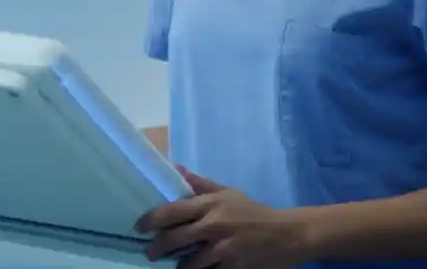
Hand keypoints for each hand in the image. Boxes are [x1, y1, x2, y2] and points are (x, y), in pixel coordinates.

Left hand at [135, 170, 309, 268]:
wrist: (287, 234)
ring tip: (175, 264)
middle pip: (173, 240)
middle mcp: (213, 225)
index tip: (140, 226)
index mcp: (211, 204)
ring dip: (178, 265)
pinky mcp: (231, 268)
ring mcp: (222, 249)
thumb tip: (174, 168)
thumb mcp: (228, 193)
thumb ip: (200, 184)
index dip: (151, 220)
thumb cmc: (253, 212)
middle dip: (156, 249)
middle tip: (150, 252)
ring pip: (187, 263)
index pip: (172, 211)